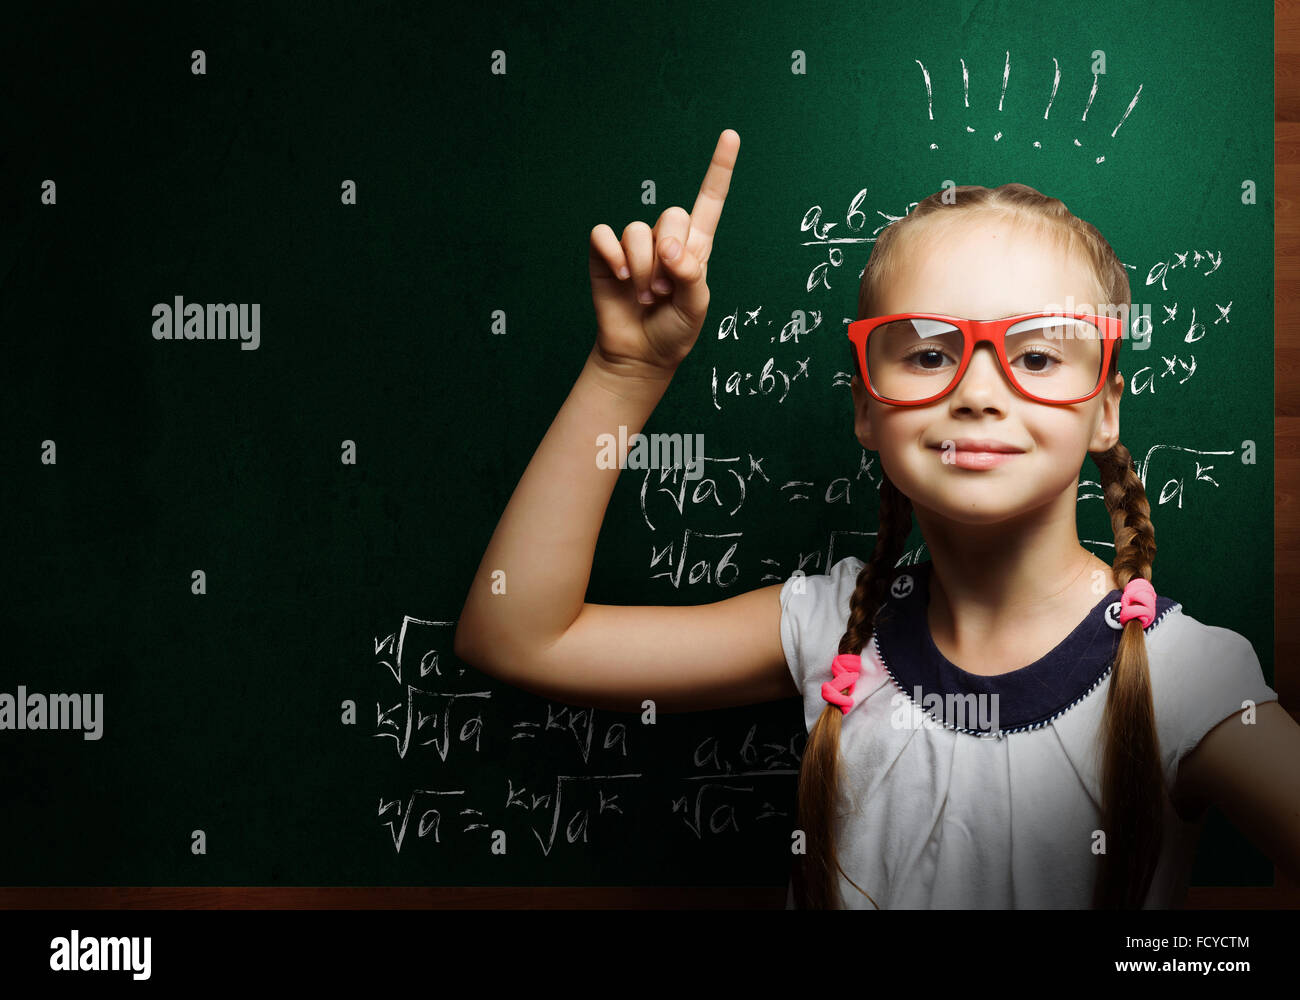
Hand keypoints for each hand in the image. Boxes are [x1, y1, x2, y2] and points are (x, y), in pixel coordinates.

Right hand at [587, 129, 738, 377]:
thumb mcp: (695, 306)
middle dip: (668, 256)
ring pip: (637, 230)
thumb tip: (668, 247)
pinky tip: (620, 278)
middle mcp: (665, 238)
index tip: (731, 136)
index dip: (719, 169)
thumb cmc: (674, 330)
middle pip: (671, 215)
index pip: (710, 200)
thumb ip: (690, 274)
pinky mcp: (606, 254)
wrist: (640, 354)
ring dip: (641, 268)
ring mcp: (635, 245)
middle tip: (663, 291)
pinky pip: (604, 235)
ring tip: (644, 295)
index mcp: (696, 247)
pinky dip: (613, 256)